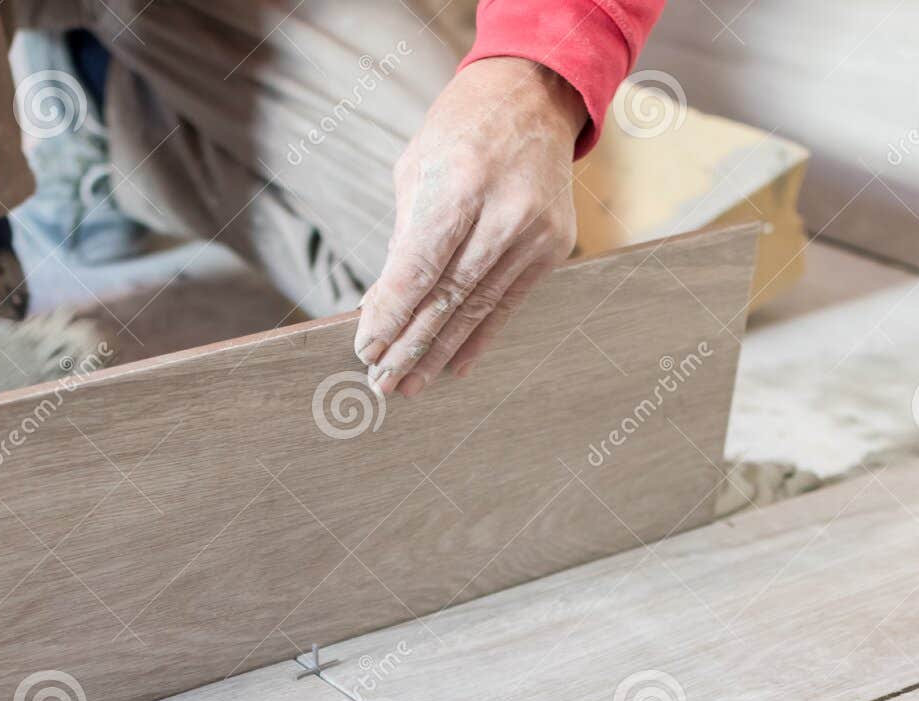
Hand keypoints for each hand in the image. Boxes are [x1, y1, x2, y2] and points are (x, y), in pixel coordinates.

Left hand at [355, 57, 586, 397]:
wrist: (533, 97)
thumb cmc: (459, 132)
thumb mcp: (416, 171)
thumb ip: (402, 239)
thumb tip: (379, 305)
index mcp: (462, 185)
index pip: (419, 268)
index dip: (390, 315)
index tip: (365, 350)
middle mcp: (504, 213)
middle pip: (448, 297)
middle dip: (409, 345)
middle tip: (380, 383)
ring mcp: (535, 233)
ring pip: (477, 308)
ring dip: (438, 352)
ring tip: (407, 386)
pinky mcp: (553, 248)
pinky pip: (508, 304)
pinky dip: (479, 339)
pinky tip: (453, 367)